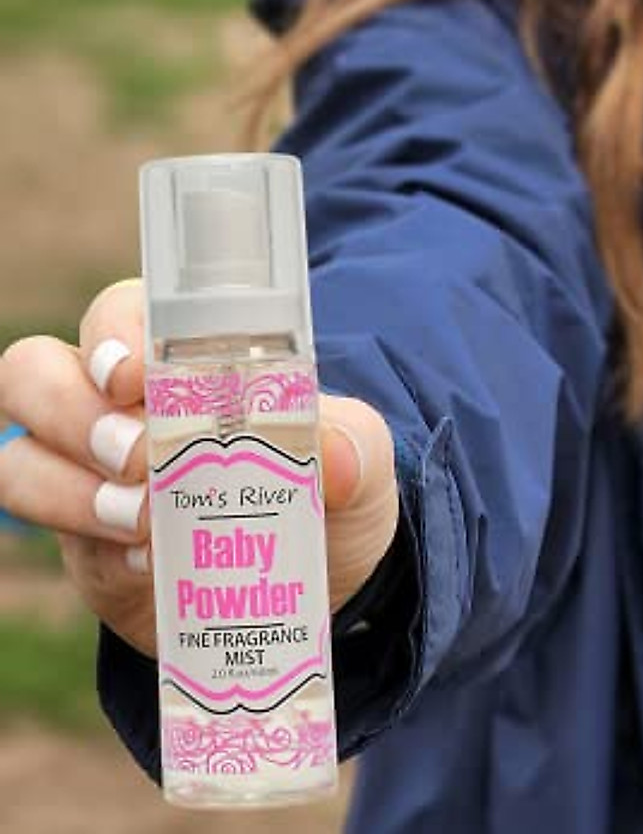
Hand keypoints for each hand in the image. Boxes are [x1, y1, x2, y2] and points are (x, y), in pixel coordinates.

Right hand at [0, 280, 399, 656]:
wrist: (319, 579)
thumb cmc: (331, 489)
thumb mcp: (360, 463)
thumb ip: (352, 446)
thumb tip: (329, 452)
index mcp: (186, 358)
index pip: (120, 312)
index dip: (112, 332)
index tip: (136, 375)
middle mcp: (121, 403)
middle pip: (35, 370)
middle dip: (72, 412)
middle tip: (138, 458)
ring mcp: (90, 471)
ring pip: (19, 454)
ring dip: (68, 487)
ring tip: (142, 520)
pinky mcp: (84, 540)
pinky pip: (40, 532)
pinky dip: (85, 544)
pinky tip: (145, 563)